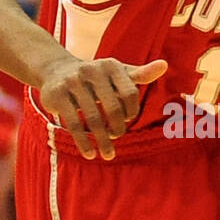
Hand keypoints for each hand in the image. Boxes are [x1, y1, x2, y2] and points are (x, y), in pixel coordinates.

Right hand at [39, 55, 166, 160]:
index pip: (130, 93)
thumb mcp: (117, 72)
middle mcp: (91, 70)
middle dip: (118, 128)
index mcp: (110, 65)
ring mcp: (72, 82)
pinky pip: (73, 124)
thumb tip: (164, 65)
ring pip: (93, 119)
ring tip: (108, 154)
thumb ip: (140, 74)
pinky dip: (83, 142)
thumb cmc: (95, 76)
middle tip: (117, 137)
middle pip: (112, 108)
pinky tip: (90, 154)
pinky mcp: (56, 95)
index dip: (131, 111)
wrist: (55, 69)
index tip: (127, 120)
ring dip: (102, 141)